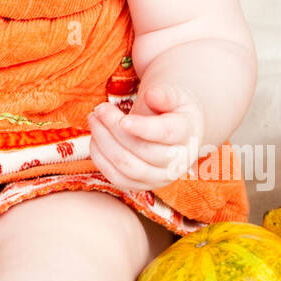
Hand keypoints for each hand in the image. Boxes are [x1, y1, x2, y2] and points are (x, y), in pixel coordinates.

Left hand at [87, 81, 204, 195]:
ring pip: (128, 167)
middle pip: (142, 150)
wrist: (178, 133)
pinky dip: (101, 160)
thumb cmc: (173, 110)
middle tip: (99, 109)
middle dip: (115, 129)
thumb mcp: (175, 96)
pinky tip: (95, 140)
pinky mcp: (143, 186)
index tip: (123, 121)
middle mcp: (178, 162)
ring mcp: (161, 178)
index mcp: (187, 134)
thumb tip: (151, 95)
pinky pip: (118, 179)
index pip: (165, 133)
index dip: (143, 128)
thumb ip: (165, 95)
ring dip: (104, 144)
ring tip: (94, 120)